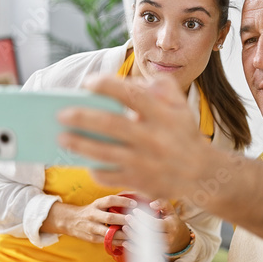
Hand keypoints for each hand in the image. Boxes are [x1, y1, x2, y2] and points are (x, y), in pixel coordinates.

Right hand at [45, 194, 136, 244]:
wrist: (71, 221)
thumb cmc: (91, 211)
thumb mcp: (98, 204)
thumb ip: (112, 203)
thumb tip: (133, 201)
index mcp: (96, 204)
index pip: (110, 200)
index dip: (122, 201)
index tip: (134, 204)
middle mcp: (93, 215)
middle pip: (110, 218)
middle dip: (124, 220)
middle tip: (136, 221)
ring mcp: (92, 228)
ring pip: (109, 232)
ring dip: (123, 233)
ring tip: (135, 233)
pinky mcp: (93, 238)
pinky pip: (108, 241)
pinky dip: (119, 241)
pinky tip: (128, 240)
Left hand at [58, 75, 216, 200]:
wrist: (201, 174)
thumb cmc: (183, 133)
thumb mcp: (180, 105)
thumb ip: (161, 85)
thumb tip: (134, 80)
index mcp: (162, 114)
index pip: (132, 95)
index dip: (108, 86)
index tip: (88, 83)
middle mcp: (152, 138)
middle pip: (111, 125)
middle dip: (82, 118)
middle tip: (61, 114)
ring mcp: (144, 162)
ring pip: (104, 153)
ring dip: (79, 145)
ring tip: (61, 138)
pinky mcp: (138, 181)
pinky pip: (108, 176)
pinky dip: (93, 168)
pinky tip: (82, 160)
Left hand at [122, 199, 189, 254]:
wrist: (179, 238)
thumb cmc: (171, 221)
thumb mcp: (170, 210)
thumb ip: (162, 204)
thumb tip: (151, 204)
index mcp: (171, 227)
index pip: (156, 224)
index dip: (144, 218)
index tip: (135, 211)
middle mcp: (168, 239)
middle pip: (149, 235)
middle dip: (136, 226)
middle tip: (127, 218)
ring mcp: (162, 249)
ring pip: (145, 245)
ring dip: (133, 236)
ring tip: (124, 227)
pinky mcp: (156, 255)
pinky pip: (143, 253)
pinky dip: (133, 248)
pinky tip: (125, 242)